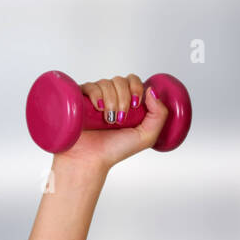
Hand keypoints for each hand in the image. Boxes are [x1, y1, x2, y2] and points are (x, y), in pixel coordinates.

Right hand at [54, 74, 168, 170]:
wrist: (91, 158)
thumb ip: (159, 114)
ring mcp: (96, 97)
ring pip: (106, 83)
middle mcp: (112, 97)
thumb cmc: (115, 150)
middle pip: (121, 80)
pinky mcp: (80, 98)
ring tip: (108, 119)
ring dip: (111, 101)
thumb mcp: (146, 136)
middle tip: (121, 118)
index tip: (135, 105)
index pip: (134, 81)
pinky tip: (98, 109)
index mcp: (128, 103)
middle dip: (123, 98)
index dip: (136, 88)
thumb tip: (152, 90)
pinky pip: (90, 86)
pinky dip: (96, 96)